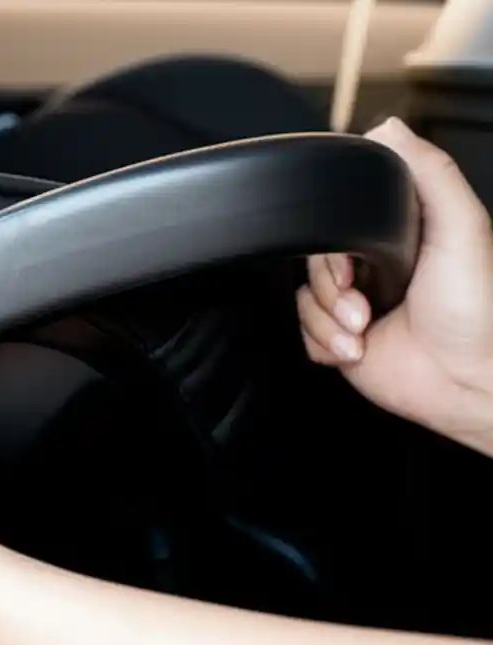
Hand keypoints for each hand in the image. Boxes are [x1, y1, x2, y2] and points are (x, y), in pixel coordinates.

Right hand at [299, 117, 492, 453]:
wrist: (464, 383)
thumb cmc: (475, 314)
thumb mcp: (462, 228)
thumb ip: (431, 172)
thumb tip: (388, 128)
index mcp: (400, 236)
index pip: (339, 218)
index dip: (333, 239)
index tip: (352, 260)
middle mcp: (375, 268)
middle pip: (312, 259)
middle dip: (331, 286)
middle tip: (363, 303)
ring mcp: (354, 306)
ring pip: (303, 298)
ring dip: (328, 319)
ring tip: (363, 332)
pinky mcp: (340, 341)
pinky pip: (302, 332)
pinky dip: (324, 343)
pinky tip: (355, 349)